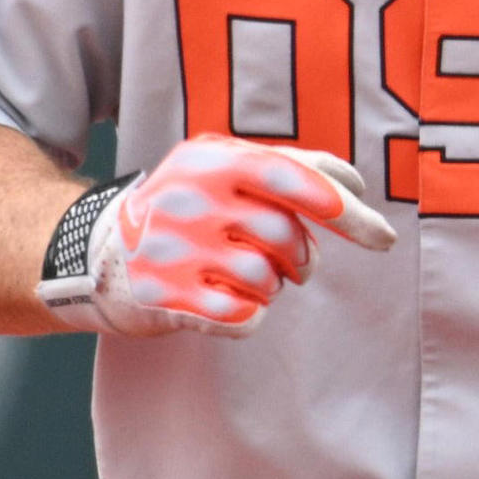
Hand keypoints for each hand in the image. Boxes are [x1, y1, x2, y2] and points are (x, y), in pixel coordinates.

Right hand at [45, 135, 394, 337]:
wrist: (95, 251)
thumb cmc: (186, 209)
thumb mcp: (222, 166)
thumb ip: (287, 168)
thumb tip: (354, 186)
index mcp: (213, 160)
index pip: (295, 179)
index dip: (346, 209)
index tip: (382, 238)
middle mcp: (191, 200)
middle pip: (288, 237)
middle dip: (301, 257)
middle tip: (291, 262)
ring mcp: (175, 249)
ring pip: (267, 280)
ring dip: (271, 287)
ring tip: (244, 276)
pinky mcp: (165, 297)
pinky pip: (243, 318)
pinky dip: (247, 317)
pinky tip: (224, 303)